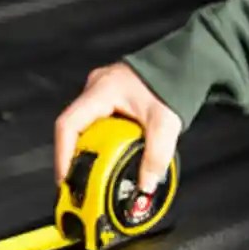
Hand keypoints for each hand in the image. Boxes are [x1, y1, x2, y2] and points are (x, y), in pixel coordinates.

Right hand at [54, 62, 181, 195]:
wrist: (186, 63)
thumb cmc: (173, 85)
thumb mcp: (166, 124)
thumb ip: (156, 157)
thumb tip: (145, 187)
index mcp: (101, 91)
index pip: (68, 124)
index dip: (62, 154)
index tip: (65, 178)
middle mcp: (94, 89)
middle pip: (72, 129)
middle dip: (73, 157)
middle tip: (78, 182)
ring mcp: (100, 91)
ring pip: (83, 126)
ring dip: (85, 150)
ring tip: (92, 174)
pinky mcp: (110, 96)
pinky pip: (95, 122)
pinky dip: (97, 142)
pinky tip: (107, 157)